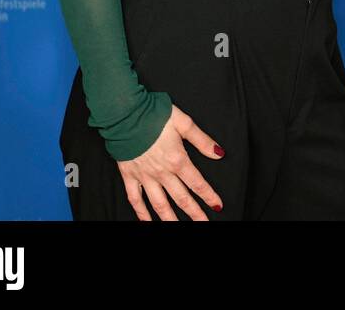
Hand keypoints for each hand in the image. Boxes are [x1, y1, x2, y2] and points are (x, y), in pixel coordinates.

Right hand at [116, 104, 225, 220]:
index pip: (197, 183)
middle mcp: (162, 172)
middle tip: (203, 224)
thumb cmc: (154, 115)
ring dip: (170, 219)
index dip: (209, 196)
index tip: (217, 205)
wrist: (126, 114)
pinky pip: (135, 199)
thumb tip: (218, 153)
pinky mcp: (129, 175)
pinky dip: (141, 212)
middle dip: (194, 213)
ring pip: (159, 204)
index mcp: (177, 159)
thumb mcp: (184, 123)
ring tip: (178, 229)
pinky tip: (147, 221)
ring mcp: (145, 176)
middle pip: (181, 198)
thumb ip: (202, 140)